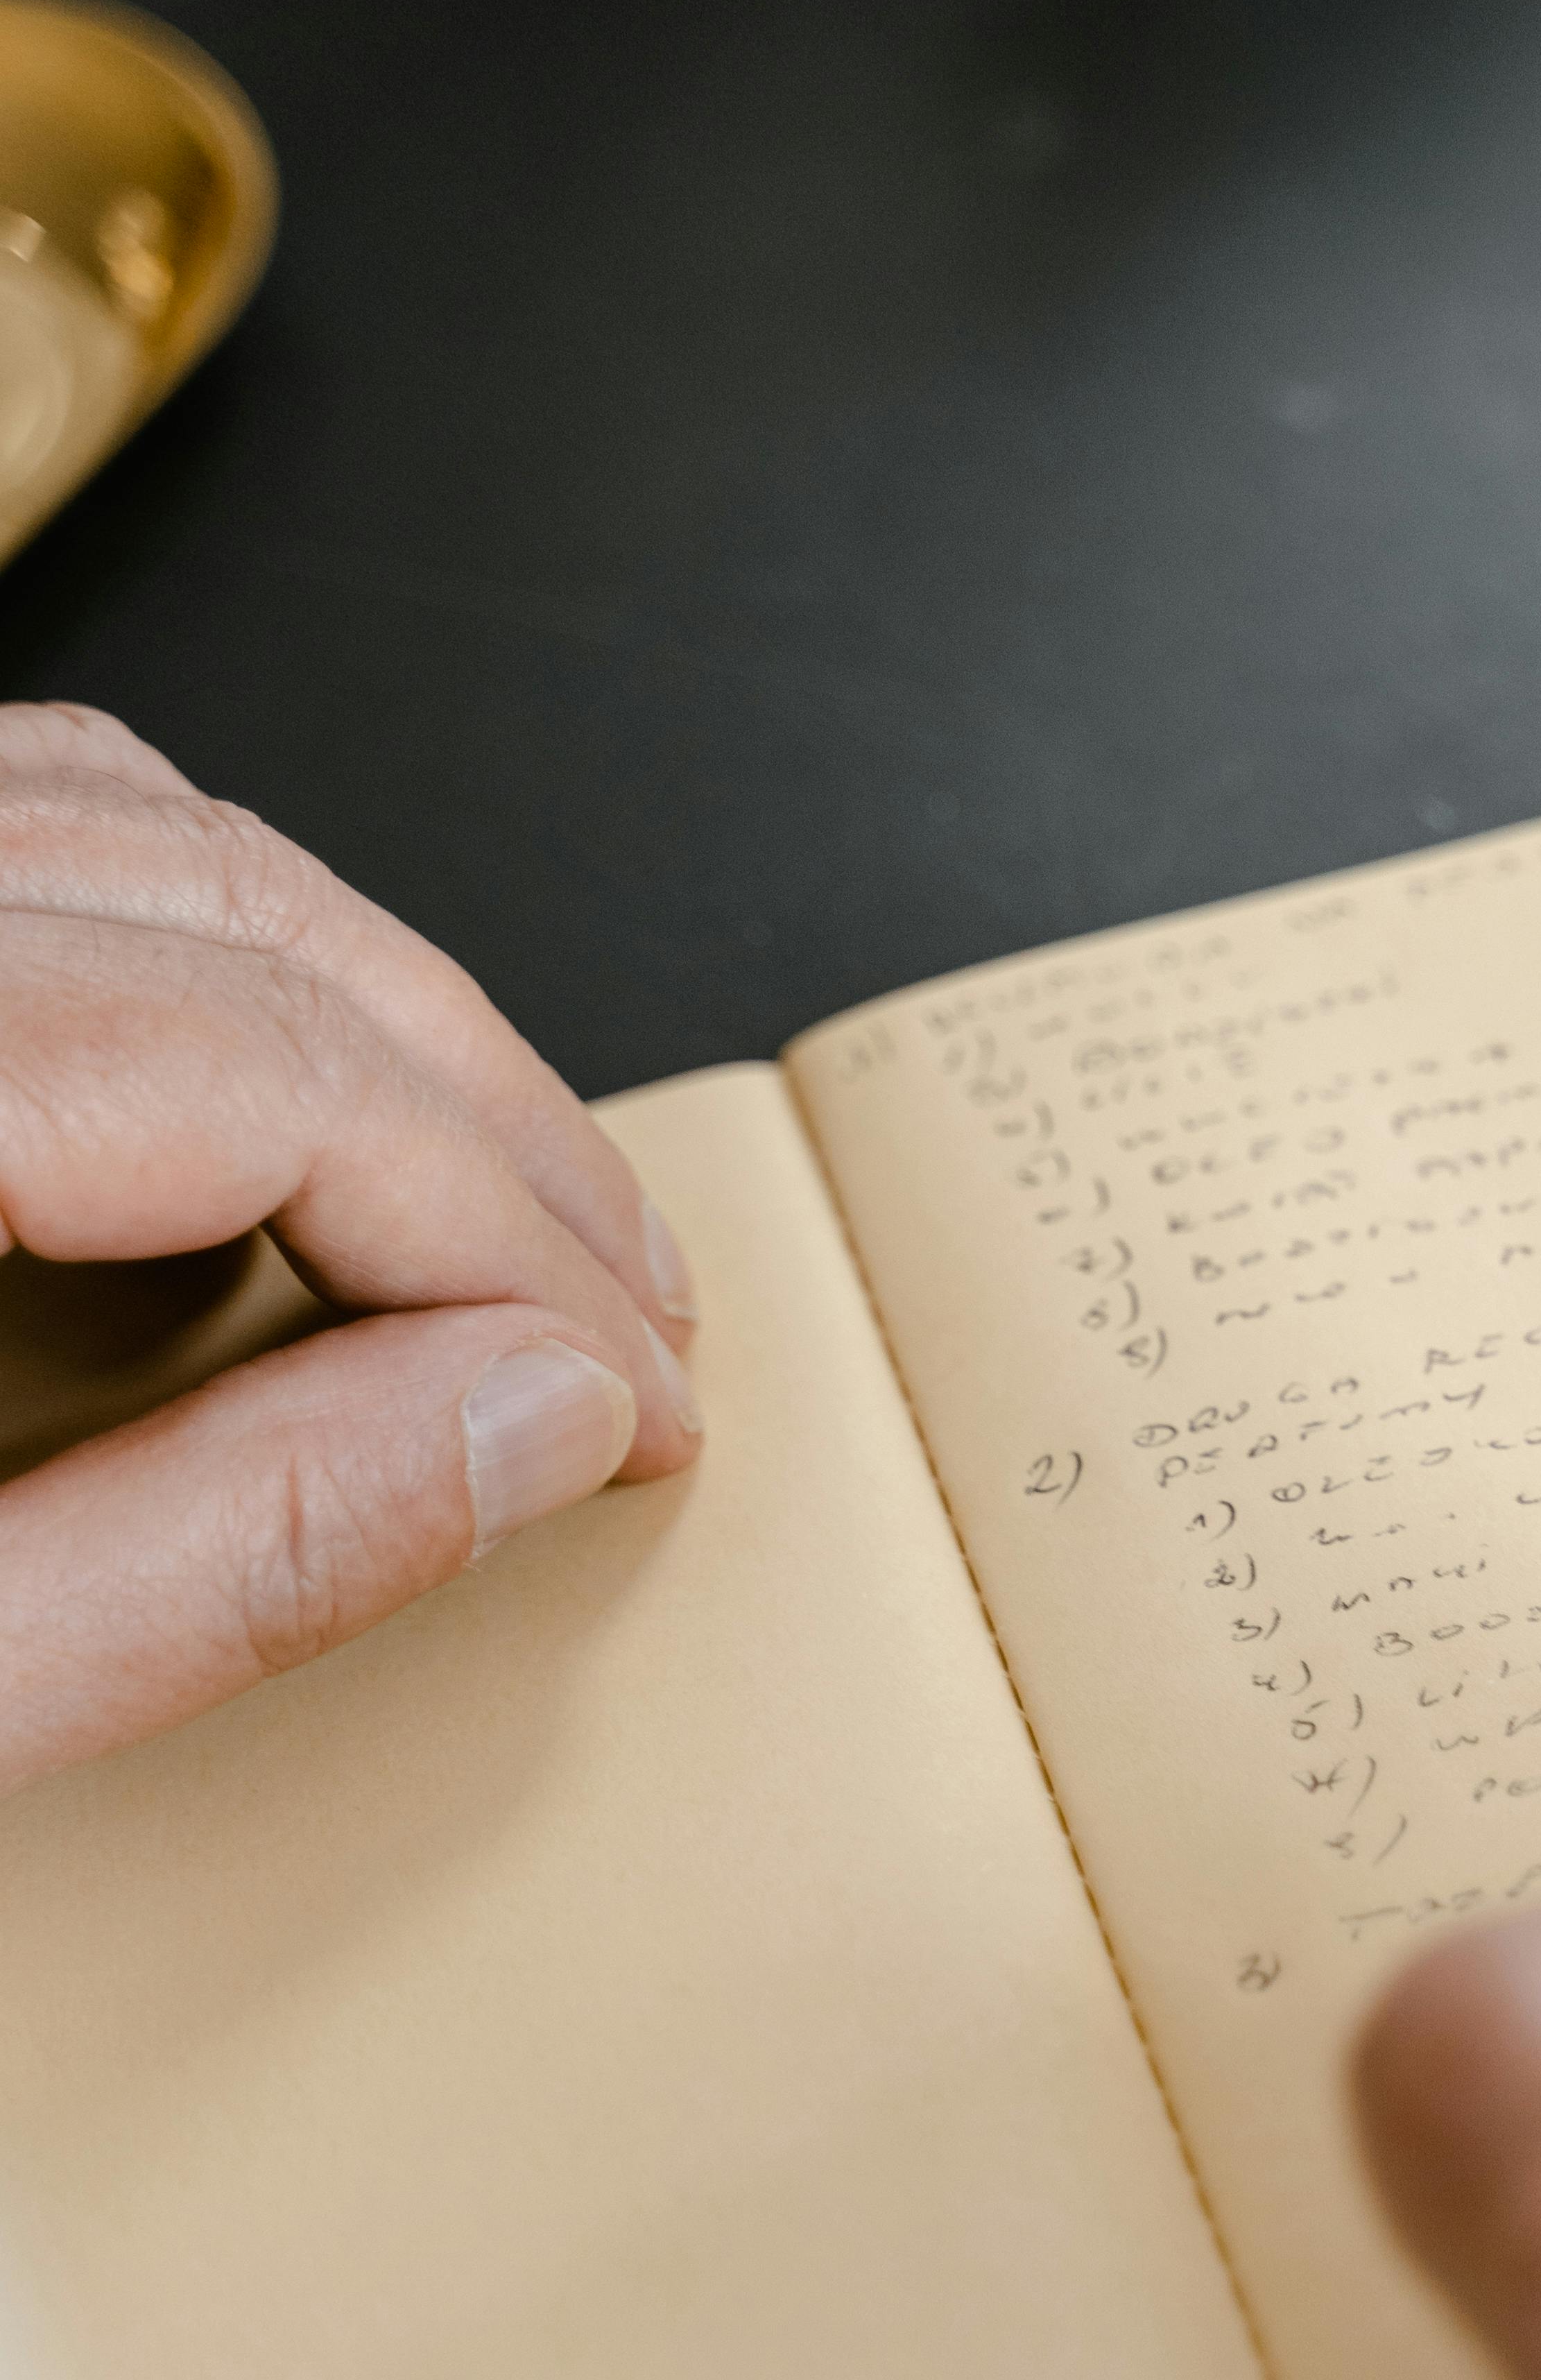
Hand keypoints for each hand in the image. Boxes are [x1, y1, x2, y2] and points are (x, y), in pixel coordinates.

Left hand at [0, 703, 701, 1792]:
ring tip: (502, 1200)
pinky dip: (196, 935)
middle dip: (486, 1126)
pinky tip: (269, 1088)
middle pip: (246, 921)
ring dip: (367, 1006)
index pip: (274, 1073)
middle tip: (634, 1309)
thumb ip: (201, 1558)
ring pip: (152, 828)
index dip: (507, 1243)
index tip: (640, 1395)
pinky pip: (29, 821)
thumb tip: (534, 1422)